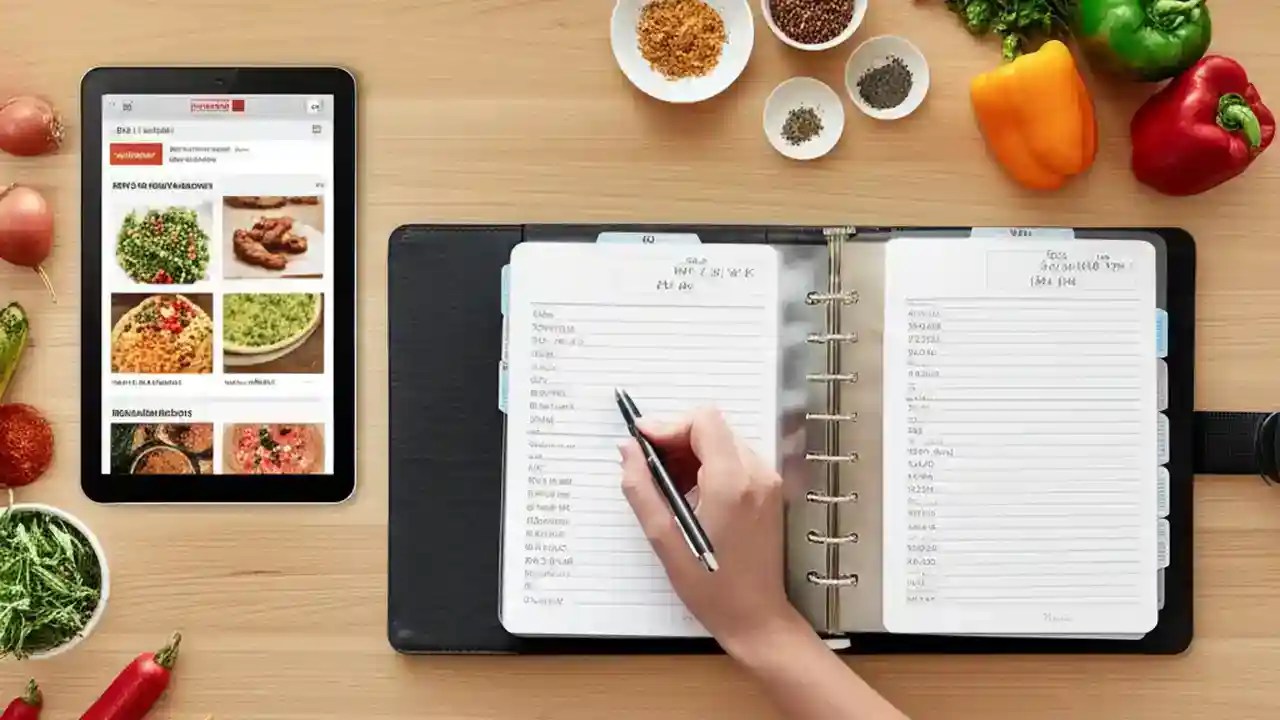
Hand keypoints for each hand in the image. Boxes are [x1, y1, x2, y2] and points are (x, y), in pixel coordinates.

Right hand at [619, 408, 805, 655]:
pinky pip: (736, 460)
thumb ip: (642, 489)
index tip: (642, 441)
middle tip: (650, 466)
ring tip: (669, 486)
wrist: (757, 618)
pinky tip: (692, 494)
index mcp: (731, 482)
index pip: (703, 421)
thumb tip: (628, 450)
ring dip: (692, 453)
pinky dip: (710, 466)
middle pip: (713, 428)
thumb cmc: (711, 587)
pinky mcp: (770, 492)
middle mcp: (756, 474)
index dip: (668, 425)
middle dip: (677, 439)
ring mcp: (768, 482)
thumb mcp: (664, 539)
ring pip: (724, 441)